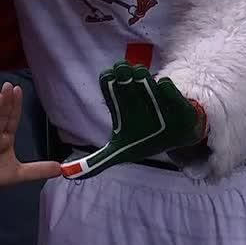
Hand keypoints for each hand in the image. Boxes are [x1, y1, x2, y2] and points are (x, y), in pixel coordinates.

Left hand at [61, 61, 208, 179]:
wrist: (177, 139)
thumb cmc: (144, 141)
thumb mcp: (119, 153)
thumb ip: (95, 162)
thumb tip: (68, 174)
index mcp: (121, 107)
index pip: (110, 90)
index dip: (108, 82)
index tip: (108, 76)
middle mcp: (137, 98)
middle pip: (126, 81)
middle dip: (123, 75)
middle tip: (122, 70)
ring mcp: (155, 97)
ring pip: (147, 82)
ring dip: (142, 77)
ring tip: (138, 73)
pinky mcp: (175, 102)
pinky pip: (171, 93)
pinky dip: (167, 89)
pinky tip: (163, 84)